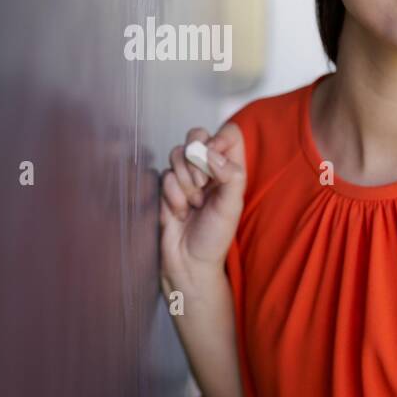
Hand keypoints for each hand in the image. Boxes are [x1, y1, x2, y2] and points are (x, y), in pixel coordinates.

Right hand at [159, 122, 246, 286]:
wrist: (188, 263)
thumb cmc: (214, 239)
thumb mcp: (232, 207)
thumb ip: (230, 175)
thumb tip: (212, 152)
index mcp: (231, 169)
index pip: (229, 133)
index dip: (219, 139)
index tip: (213, 156)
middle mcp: (209, 168)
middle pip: (198, 135)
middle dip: (196, 160)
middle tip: (202, 185)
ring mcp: (186, 176)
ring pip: (177, 153)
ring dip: (185, 183)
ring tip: (194, 206)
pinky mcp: (167, 186)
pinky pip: (164, 175)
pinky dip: (173, 196)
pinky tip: (180, 213)